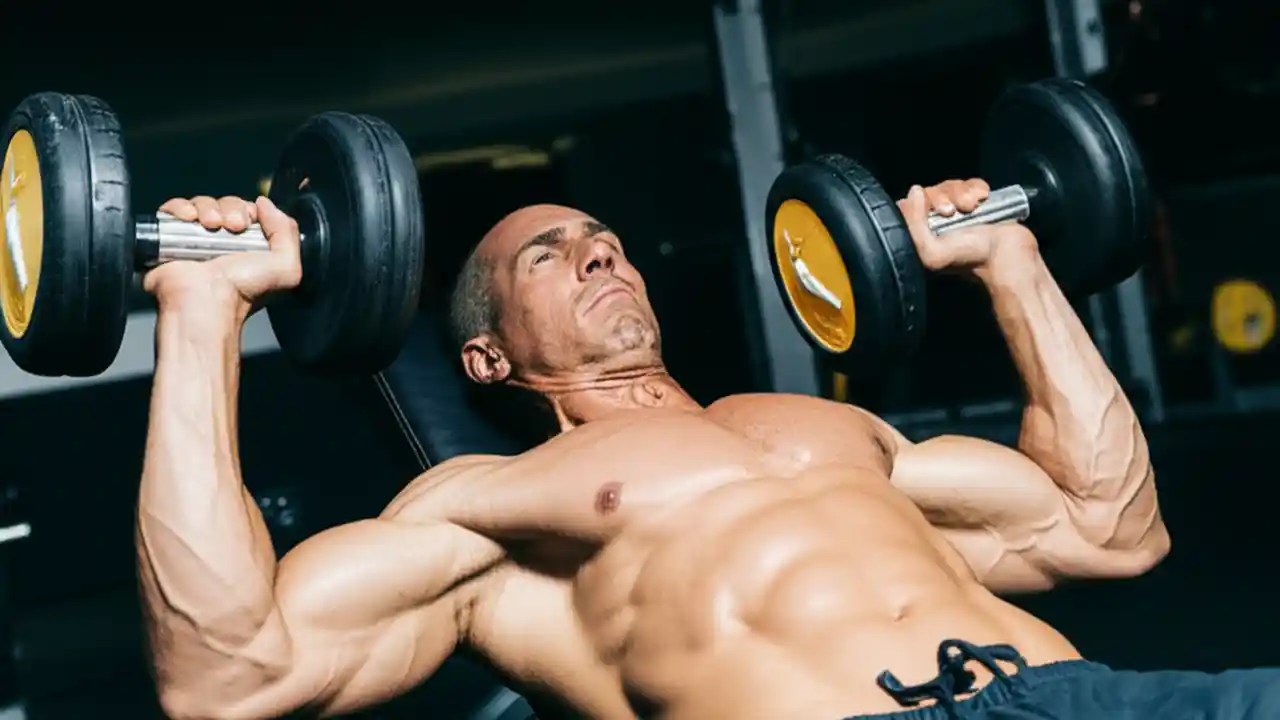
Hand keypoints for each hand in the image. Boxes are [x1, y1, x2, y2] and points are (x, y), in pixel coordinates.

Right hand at [143, 195, 302, 318]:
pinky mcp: (167, 238)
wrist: (205, 302)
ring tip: (211, 225)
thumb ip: (287, 232)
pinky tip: (189, 219)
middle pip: (225, 204)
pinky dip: (181, 207)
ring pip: (201, 204)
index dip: (250, 210)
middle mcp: (222, 242)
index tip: (249, 221)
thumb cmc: (244, 291)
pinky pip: (173, 209)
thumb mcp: (286, 268)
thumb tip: (265, 204)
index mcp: (248, 247)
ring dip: (208, 207)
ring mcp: (193, 239)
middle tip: (233, 225)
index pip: (249, 211)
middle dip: (231, 208)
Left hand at [897, 180, 1037, 274]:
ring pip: (952, 186)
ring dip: (962, 192)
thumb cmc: (968, 258)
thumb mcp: (930, 253)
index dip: (924, 200)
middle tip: (954, 211)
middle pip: (933, 190)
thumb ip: (914, 225)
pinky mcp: (979, 203)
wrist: (1007, 255)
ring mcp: (960, 212)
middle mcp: (939, 222)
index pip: (912, 203)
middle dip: (945, 196)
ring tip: (972, 207)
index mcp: (924, 233)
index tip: (939, 211)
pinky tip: (982, 198)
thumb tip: (914, 192)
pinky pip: (970, 183)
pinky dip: (976, 187)